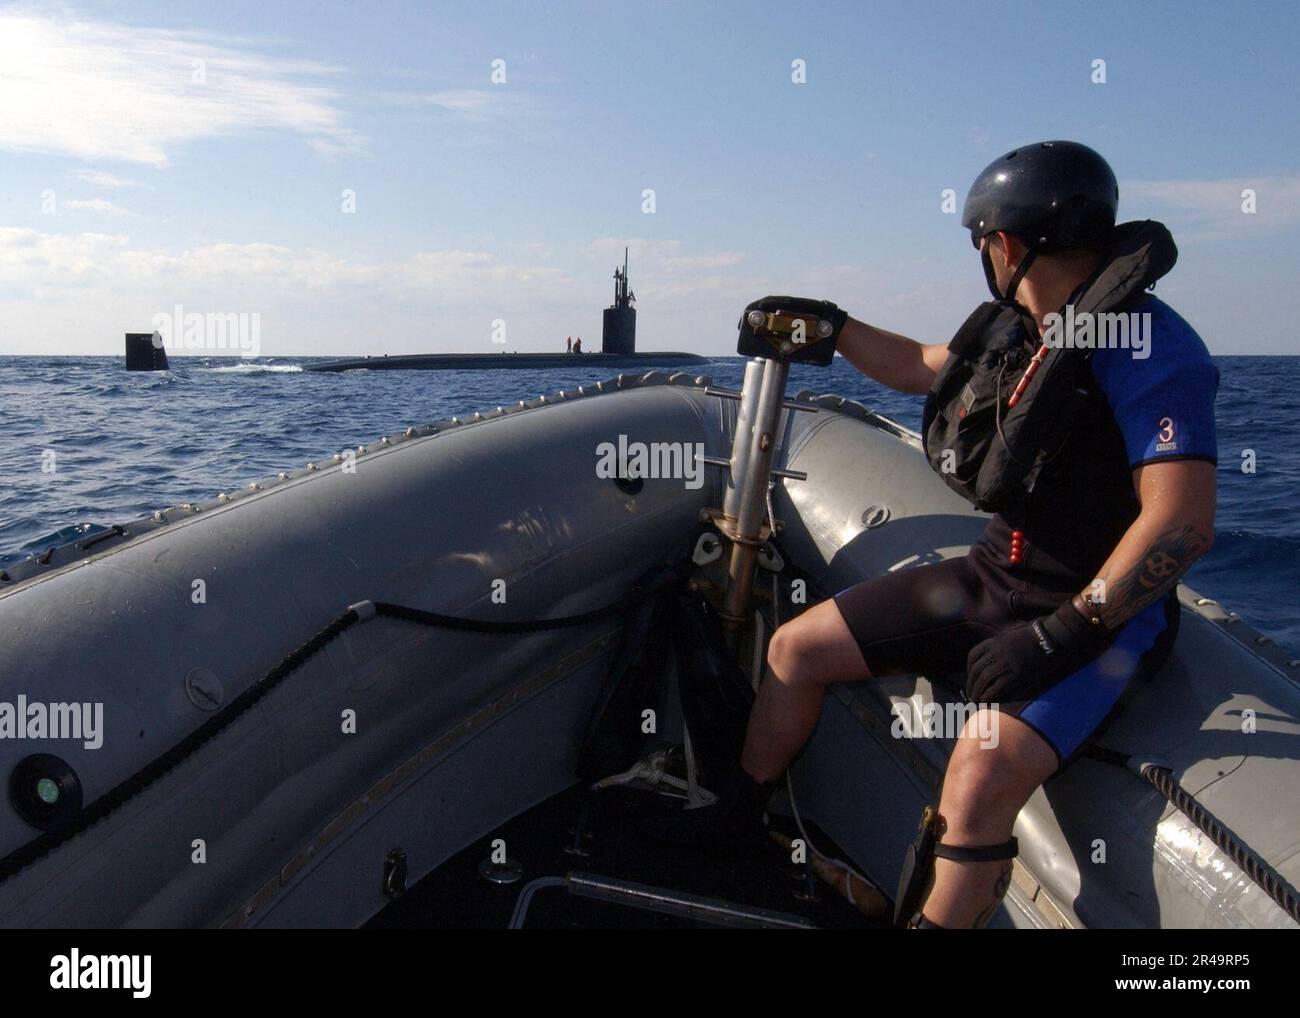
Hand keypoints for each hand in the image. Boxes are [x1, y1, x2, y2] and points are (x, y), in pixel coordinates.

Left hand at [965, 601, 1112, 704]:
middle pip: (976, 670)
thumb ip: (999, 648)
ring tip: (976, 700)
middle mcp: (997, 651)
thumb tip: (992, 662)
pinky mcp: (1017, 673)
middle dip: (971, 684)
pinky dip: (989, 695)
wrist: (1051, 636)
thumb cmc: (1034, 638)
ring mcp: (1006, 662)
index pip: (972, 656)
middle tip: (970, 695)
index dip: (969, 670)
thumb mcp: (1011, 639)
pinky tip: (987, 701)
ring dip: (977, 692)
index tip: (970, 679)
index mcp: (994, 642)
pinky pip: (997, 686)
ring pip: (984, 679)